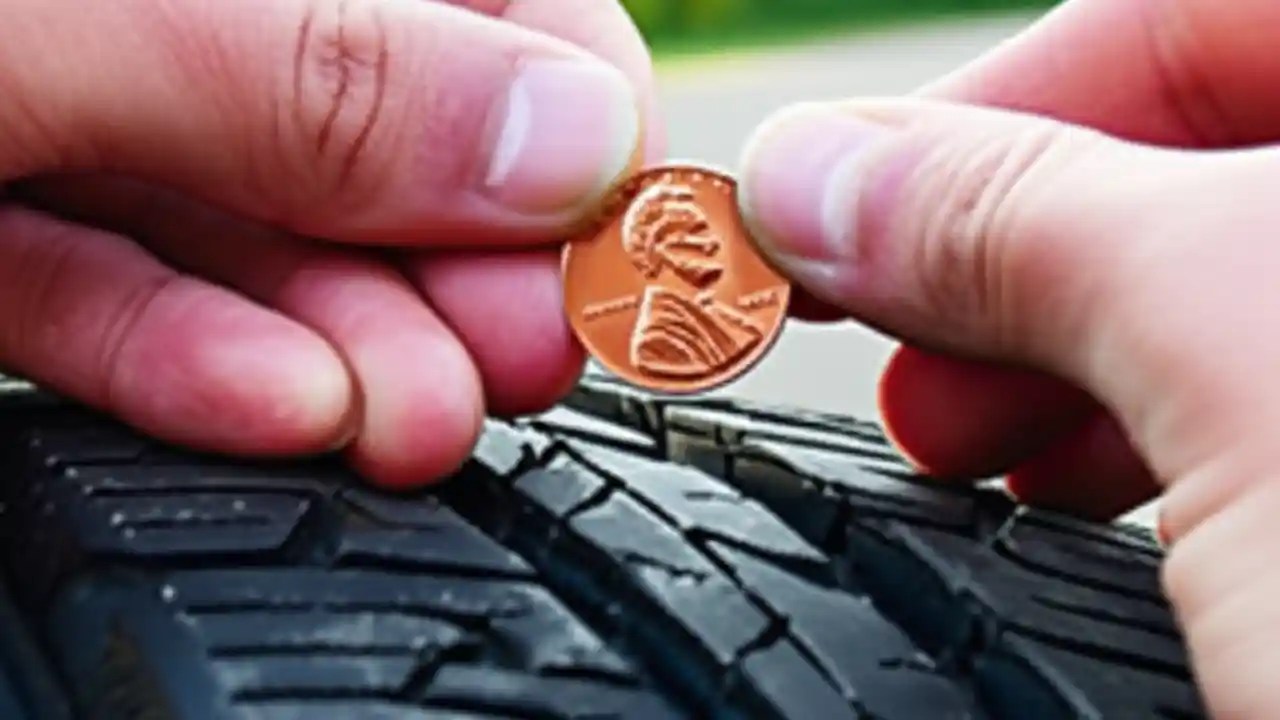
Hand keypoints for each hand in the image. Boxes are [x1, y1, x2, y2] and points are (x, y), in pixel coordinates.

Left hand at [0, 0, 660, 486]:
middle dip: (462, 258)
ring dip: (346, 341)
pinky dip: (187, 359)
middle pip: (365, 124)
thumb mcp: (65, 20)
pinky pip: (97, 289)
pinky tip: (273, 409)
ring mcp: (53, 108)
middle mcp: (157, 14)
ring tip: (415, 425)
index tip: (617, 229)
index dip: (565, 97)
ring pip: (242, 225)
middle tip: (531, 358)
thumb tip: (570, 141)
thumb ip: (319, 76)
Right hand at [737, 0, 1279, 716]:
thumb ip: (1015, 217)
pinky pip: (1252, 399)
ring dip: (1057, 350)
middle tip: (887, 332)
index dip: (999, 93)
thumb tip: (807, 171)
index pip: (1193, 9)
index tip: (840, 198)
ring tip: (959, 441)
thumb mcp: (1234, 334)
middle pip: (1196, 150)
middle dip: (1014, 243)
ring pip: (1218, 283)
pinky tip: (1063, 494)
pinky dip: (1141, 433)